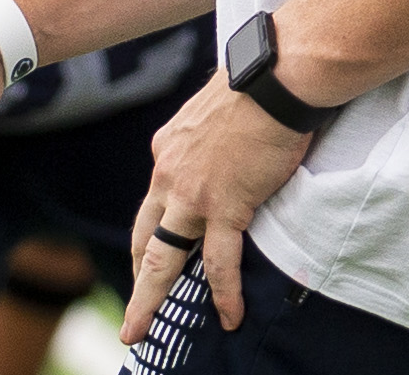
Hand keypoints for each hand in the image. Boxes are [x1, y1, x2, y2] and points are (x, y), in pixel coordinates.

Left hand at [121, 69, 313, 342]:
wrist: (276, 77)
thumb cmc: (257, 81)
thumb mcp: (215, 107)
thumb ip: (210, 132)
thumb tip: (224, 137)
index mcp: (167, 148)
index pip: (153, 201)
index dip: (150, 231)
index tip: (150, 250)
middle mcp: (169, 174)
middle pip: (144, 237)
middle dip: (136, 275)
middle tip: (131, 310)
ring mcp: (193, 194)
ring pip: (163, 259)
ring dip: (149, 299)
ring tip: (139, 331)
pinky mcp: (225, 206)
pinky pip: (220, 262)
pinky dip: (224, 293)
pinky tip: (230, 316)